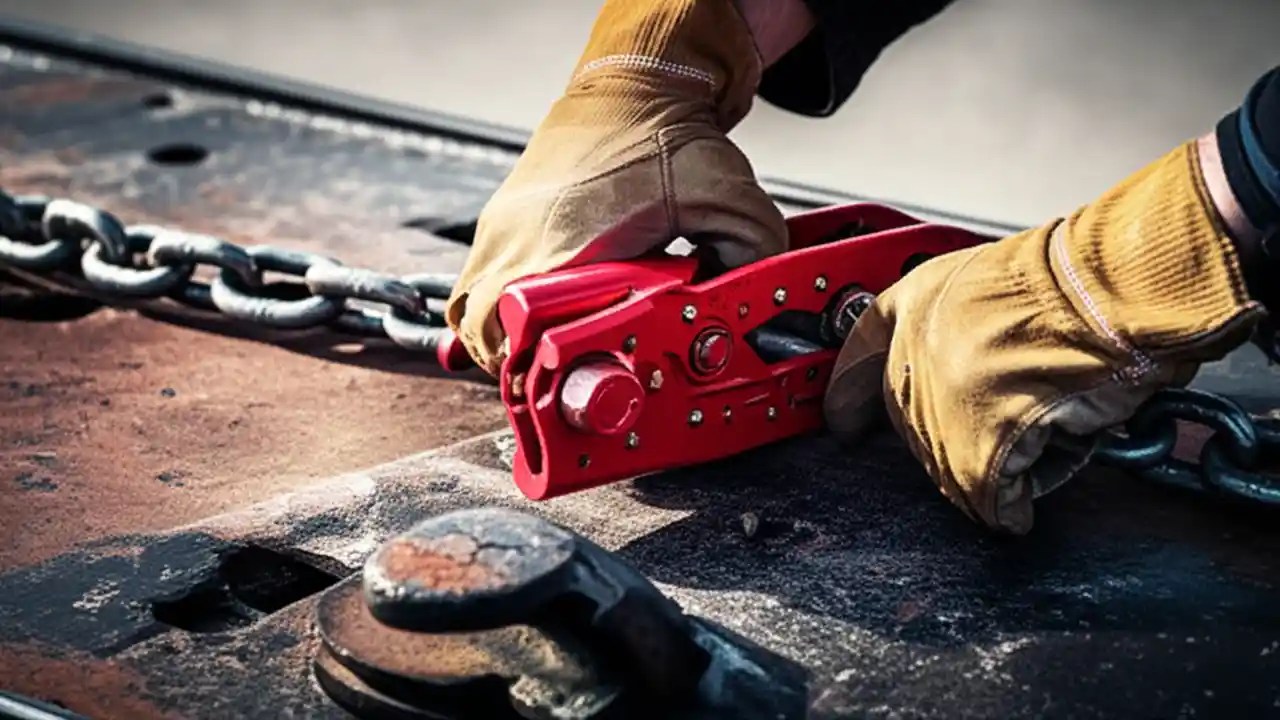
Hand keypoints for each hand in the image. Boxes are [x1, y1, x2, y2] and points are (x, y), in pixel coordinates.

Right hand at [445, 0, 813, 374]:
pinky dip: (499, 307)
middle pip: (483, 331)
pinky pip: (479, 282)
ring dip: (502, 338)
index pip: (517, 332)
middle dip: (517, 363)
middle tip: (560, 374)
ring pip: (472, 310)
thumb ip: (752, 257)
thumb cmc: (666, 136)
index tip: (571, 381)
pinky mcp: (501, 221)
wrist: (632, 84)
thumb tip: (755, 307)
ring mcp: (501, 229)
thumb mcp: (728, 198)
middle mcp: (518, 238)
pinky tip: (537, 315)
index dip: (539, 369)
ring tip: (546, 351)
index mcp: (565, 245)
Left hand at [824, 139, 1264, 533]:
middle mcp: (916, 352)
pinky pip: (985, 497)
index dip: (851, 389)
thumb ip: (969, 322)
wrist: (1109, 295)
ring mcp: (941, 403)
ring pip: (949, 460)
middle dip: (950, 433)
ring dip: (992, 463)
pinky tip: (1021, 506)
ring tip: (1043, 431)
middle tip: (998, 428)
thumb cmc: (1078, 282)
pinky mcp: (976, 448)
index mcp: (916, 301)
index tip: (840, 421)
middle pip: (910, 418)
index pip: (864, 350)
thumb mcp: (1000, 279)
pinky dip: (1009, 507)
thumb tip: (977, 371)